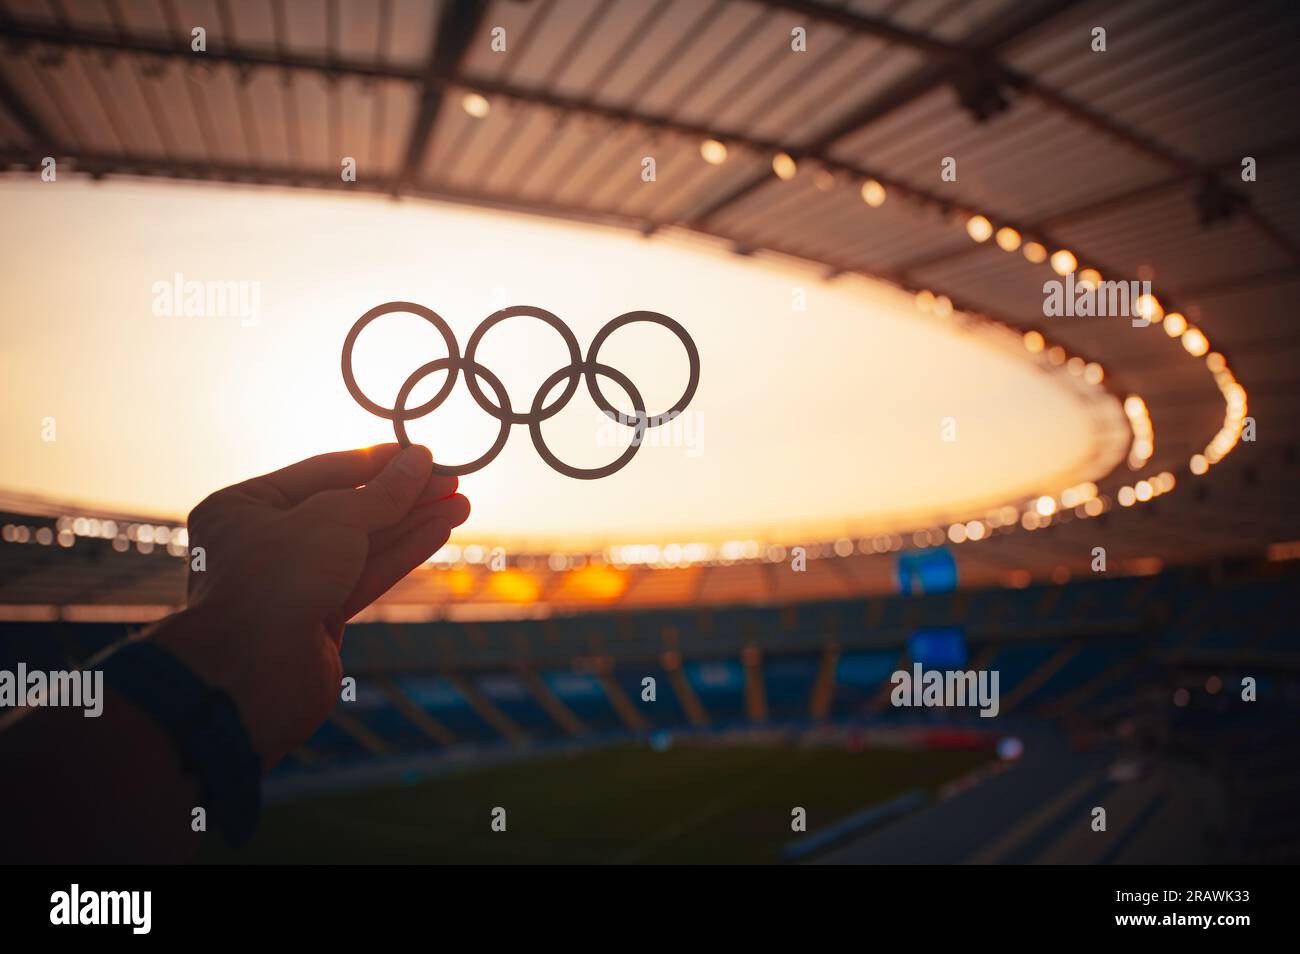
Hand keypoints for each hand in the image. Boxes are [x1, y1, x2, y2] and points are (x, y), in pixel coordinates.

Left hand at [158, 444, 468, 766]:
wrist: (253, 677)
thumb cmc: (277, 581)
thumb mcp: (334, 519)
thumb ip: (383, 492)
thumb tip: (419, 460)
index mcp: (244, 506)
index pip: (323, 471)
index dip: (378, 462)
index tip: (423, 454)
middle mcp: (265, 541)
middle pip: (348, 508)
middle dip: (403, 495)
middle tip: (453, 481)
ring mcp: (294, 582)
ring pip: (363, 544)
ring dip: (413, 522)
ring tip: (462, 503)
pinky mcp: (320, 618)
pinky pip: (367, 575)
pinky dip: (404, 553)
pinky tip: (440, 530)